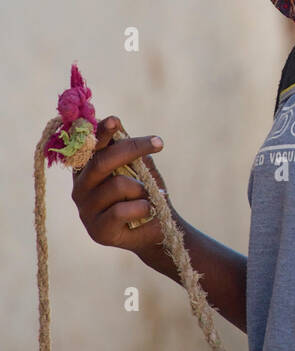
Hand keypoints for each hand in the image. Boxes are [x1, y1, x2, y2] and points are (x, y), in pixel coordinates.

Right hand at [70, 115, 170, 254]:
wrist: (157, 230)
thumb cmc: (145, 194)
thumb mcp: (139, 168)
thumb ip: (127, 149)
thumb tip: (115, 122)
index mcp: (86, 169)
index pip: (89, 146)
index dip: (100, 133)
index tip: (115, 120)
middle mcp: (80, 188)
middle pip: (102, 161)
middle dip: (132, 148)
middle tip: (158, 142)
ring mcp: (85, 210)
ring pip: (118, 185)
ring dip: (143, 189)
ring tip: (149, 197)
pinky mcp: (97, 230)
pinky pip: (123, 210)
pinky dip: (143, 207)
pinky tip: (147, 212)